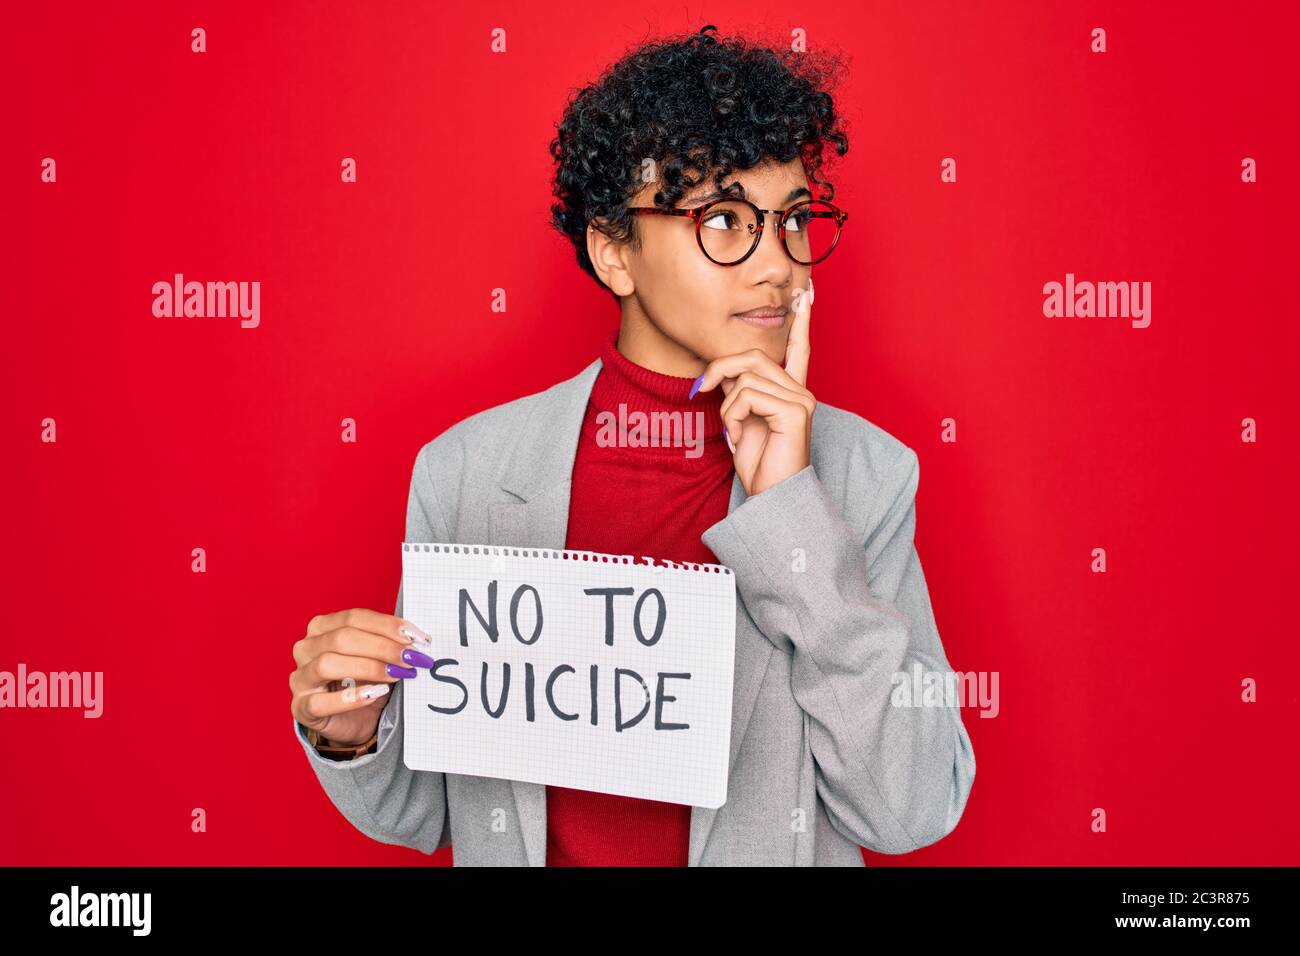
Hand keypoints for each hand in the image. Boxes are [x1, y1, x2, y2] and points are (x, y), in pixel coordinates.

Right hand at [289, 609, 432, 745]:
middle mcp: (306, 648)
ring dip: (369, 668)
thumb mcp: (378, 658)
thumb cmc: (365, 682)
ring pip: (328, 664)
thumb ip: (390, 644)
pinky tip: (373, 694)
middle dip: (383, 647)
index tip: (416, 637)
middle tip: (411, 658)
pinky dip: (349, 698)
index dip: (387, 625)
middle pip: (342, 638)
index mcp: (323, 627)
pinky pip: (320, 702)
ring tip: (397, 675)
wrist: (354, 721)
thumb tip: (417, 639)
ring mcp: (300, 678)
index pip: (354, 617)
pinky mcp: (301, 707)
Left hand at [694, 277, 816, 496]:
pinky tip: (739, 434)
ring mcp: (801, 400)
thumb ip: (738, 391)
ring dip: (726, 404)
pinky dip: (732, 415)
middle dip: (719, 369)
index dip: (802, 321)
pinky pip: (747, 395)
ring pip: (745, 377)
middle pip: (752, 356)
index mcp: (791, 392)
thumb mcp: (740, 419)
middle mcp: (801, 391)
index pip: (798, 349)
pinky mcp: (795, 411)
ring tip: (733, 429)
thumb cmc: (758, 464)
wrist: (771, 497)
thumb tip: (722, 372)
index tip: (807, 294)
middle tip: (699, 390)